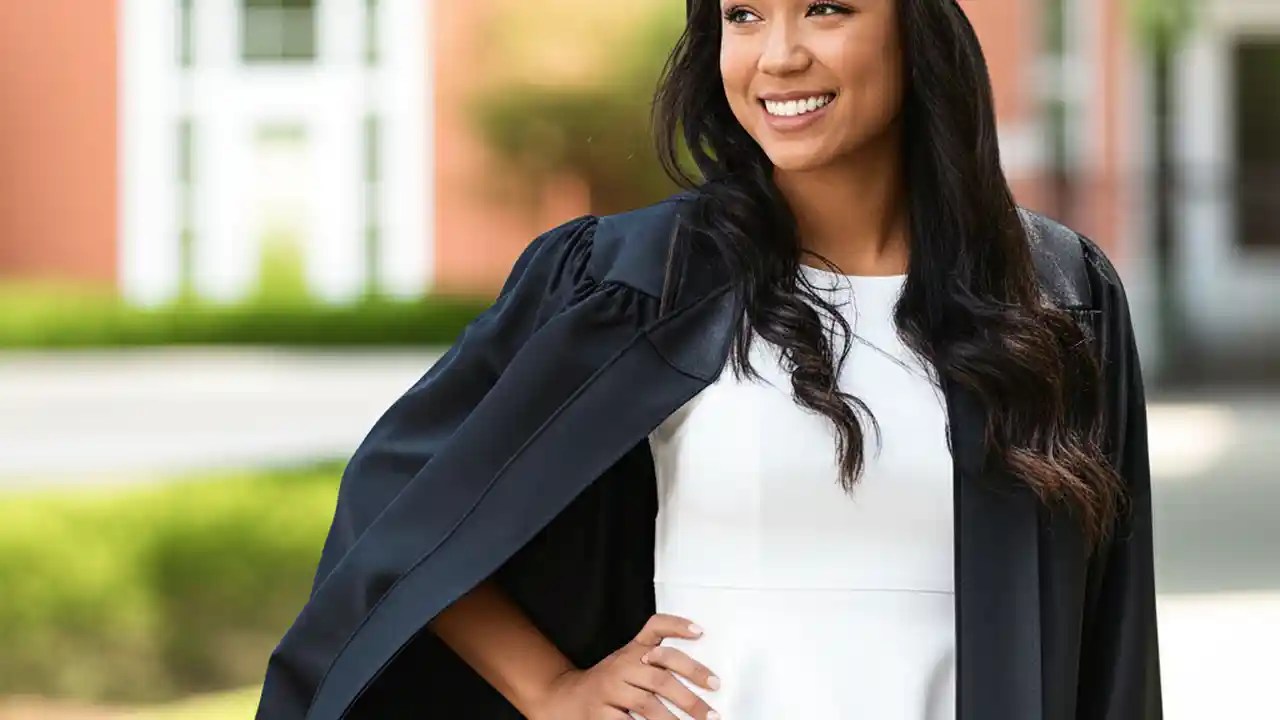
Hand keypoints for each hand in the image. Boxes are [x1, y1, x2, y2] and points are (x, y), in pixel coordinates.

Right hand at [528, 613, 721, 719]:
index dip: (676, 627)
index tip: (700, 632)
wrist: (565, 697)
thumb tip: (700, 659)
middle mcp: (622, 666)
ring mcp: (610, 691)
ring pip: (648, 705)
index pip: (654, 628)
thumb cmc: (608, 680)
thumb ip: (655, 652)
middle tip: (712, 712)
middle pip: (660, 678)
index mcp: (632, 651)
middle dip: (690, 696)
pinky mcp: (601, 714)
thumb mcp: (628, 659)